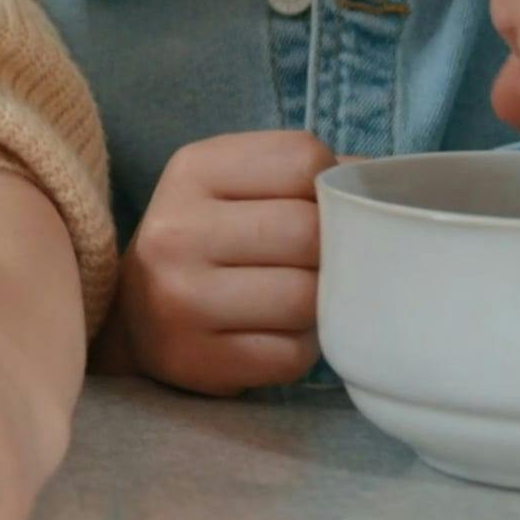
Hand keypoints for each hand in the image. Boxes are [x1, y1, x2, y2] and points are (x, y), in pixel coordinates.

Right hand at [118, 131, 326, 395]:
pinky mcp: (197, 360)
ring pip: (305, 298)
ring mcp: (180, 299)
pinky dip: (298, 348)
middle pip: (308, 232)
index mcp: (193, 170)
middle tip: (316, 263)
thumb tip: (386, 186)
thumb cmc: (210, 241)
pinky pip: (292, 355)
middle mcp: (176, 231)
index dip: (330, 187)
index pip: (303, 160)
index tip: (317, 208)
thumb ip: (304, 176)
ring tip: (294, 300)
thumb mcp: (235, 186)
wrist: (133, 316)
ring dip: (318, 304)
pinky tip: (272, 335)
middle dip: (329, 251)